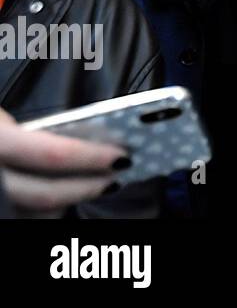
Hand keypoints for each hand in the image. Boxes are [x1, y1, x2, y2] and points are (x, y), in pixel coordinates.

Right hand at [0, 107, 127, 214]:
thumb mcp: (0, 118)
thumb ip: (32, 130)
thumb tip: (87, 136)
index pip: (50, 154)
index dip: (90, 158)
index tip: (122, 155)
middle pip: (44, 193)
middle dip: (88, 185)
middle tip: (119, 173)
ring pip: (33, 214)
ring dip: (70, 202)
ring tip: (99, 184)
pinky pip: (20, 219)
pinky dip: (46, 213)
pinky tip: (65, 200)